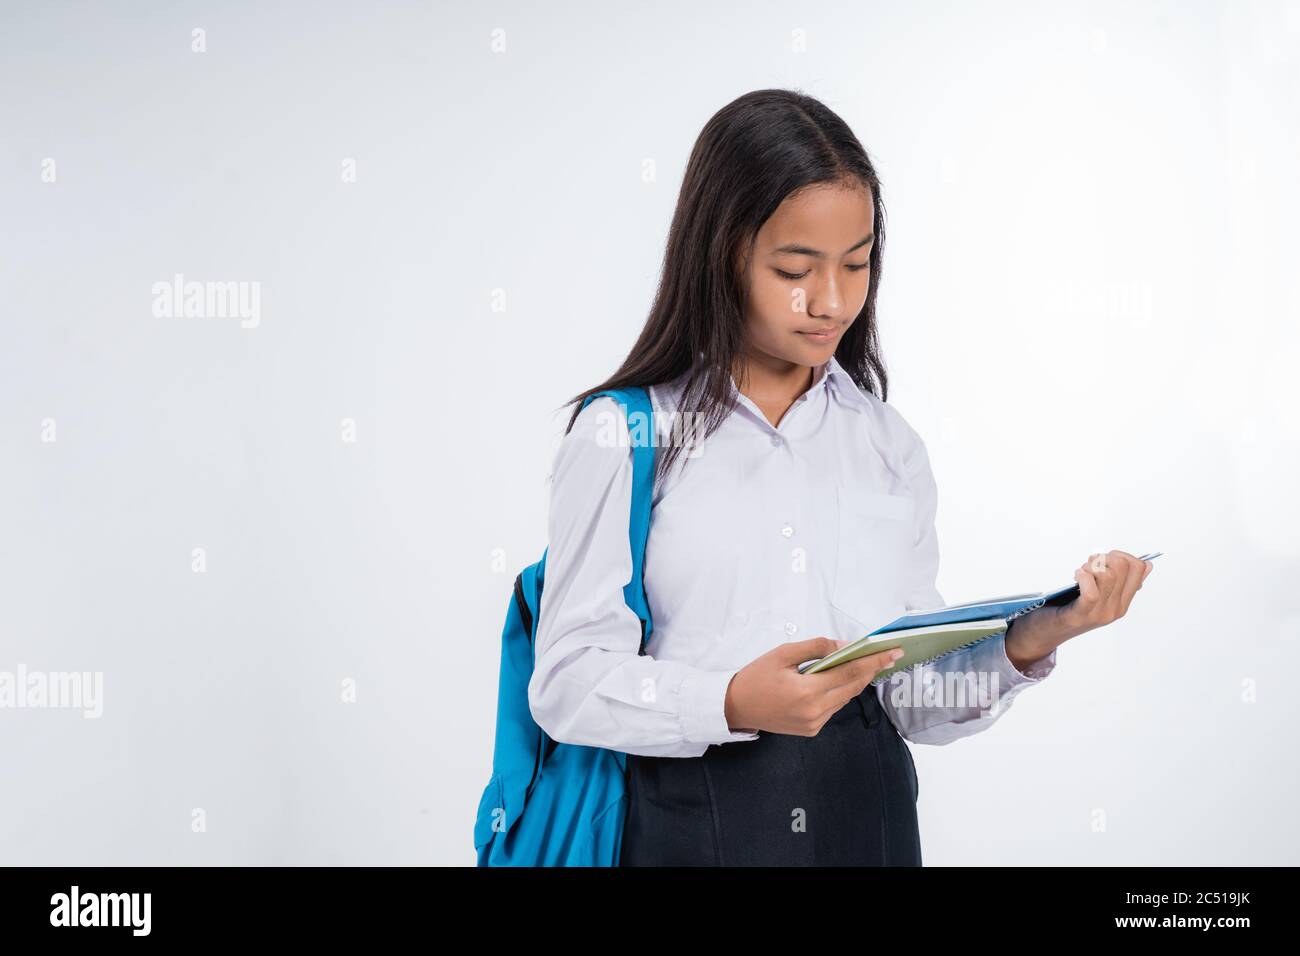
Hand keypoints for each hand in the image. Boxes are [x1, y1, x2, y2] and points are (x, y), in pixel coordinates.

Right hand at [724, 637, 903, 736]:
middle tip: (888, 656)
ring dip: (856, 681)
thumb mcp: (783, 654)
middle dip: (871, 670)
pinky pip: (833, 708)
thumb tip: (844, 646)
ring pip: (844, 699)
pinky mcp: (811, 730)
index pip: (849, 673)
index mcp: (807, 691)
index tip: (893, 653)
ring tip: (868, 665)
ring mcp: (814, 723)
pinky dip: (839, 693)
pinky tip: (841, 680)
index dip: (873, 662)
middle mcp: (814, 711)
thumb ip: (816, 648)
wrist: (736, 707)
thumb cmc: (756, 677)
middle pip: (852, 688)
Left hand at [1005, 549, 1153, 665]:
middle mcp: (1116, 608)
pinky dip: (1083, 577)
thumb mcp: (1098, 594)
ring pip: (1109, 575)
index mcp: (1123, 602)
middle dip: (1106, 557)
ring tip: (1081, 571)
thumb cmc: (1068, 608)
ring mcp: (1100, 613)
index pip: (1139, 568)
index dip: (1122, 554)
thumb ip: (1118, 582)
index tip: (1105, 558)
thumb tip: (1146, 565)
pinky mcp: (1081, 615)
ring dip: (1092, 566)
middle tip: (1090, 564)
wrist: (1045, 633)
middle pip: (1124, 566)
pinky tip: (1076, 576)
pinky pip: (1091, 592)